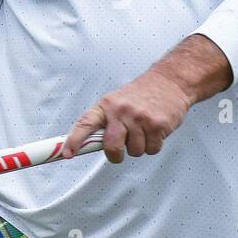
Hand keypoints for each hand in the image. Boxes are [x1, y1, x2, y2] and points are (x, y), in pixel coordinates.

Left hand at [61, 68, 192, 163]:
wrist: (169, 81)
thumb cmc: (141, 95)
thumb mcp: (117, 102)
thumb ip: (105, 122)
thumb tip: (87, 145)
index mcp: (107, 105)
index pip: (85, 123)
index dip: (74, 140)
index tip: (67, 154)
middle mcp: (121, 111)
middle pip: (112, 147)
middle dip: (116, 155)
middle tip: (120, 150)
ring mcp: (140, 118)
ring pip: (134, 151)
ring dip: (139, 147)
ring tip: (144, 131)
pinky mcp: (158, 125)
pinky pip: (151, 150)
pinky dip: (154, 145)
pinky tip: (155, 131)